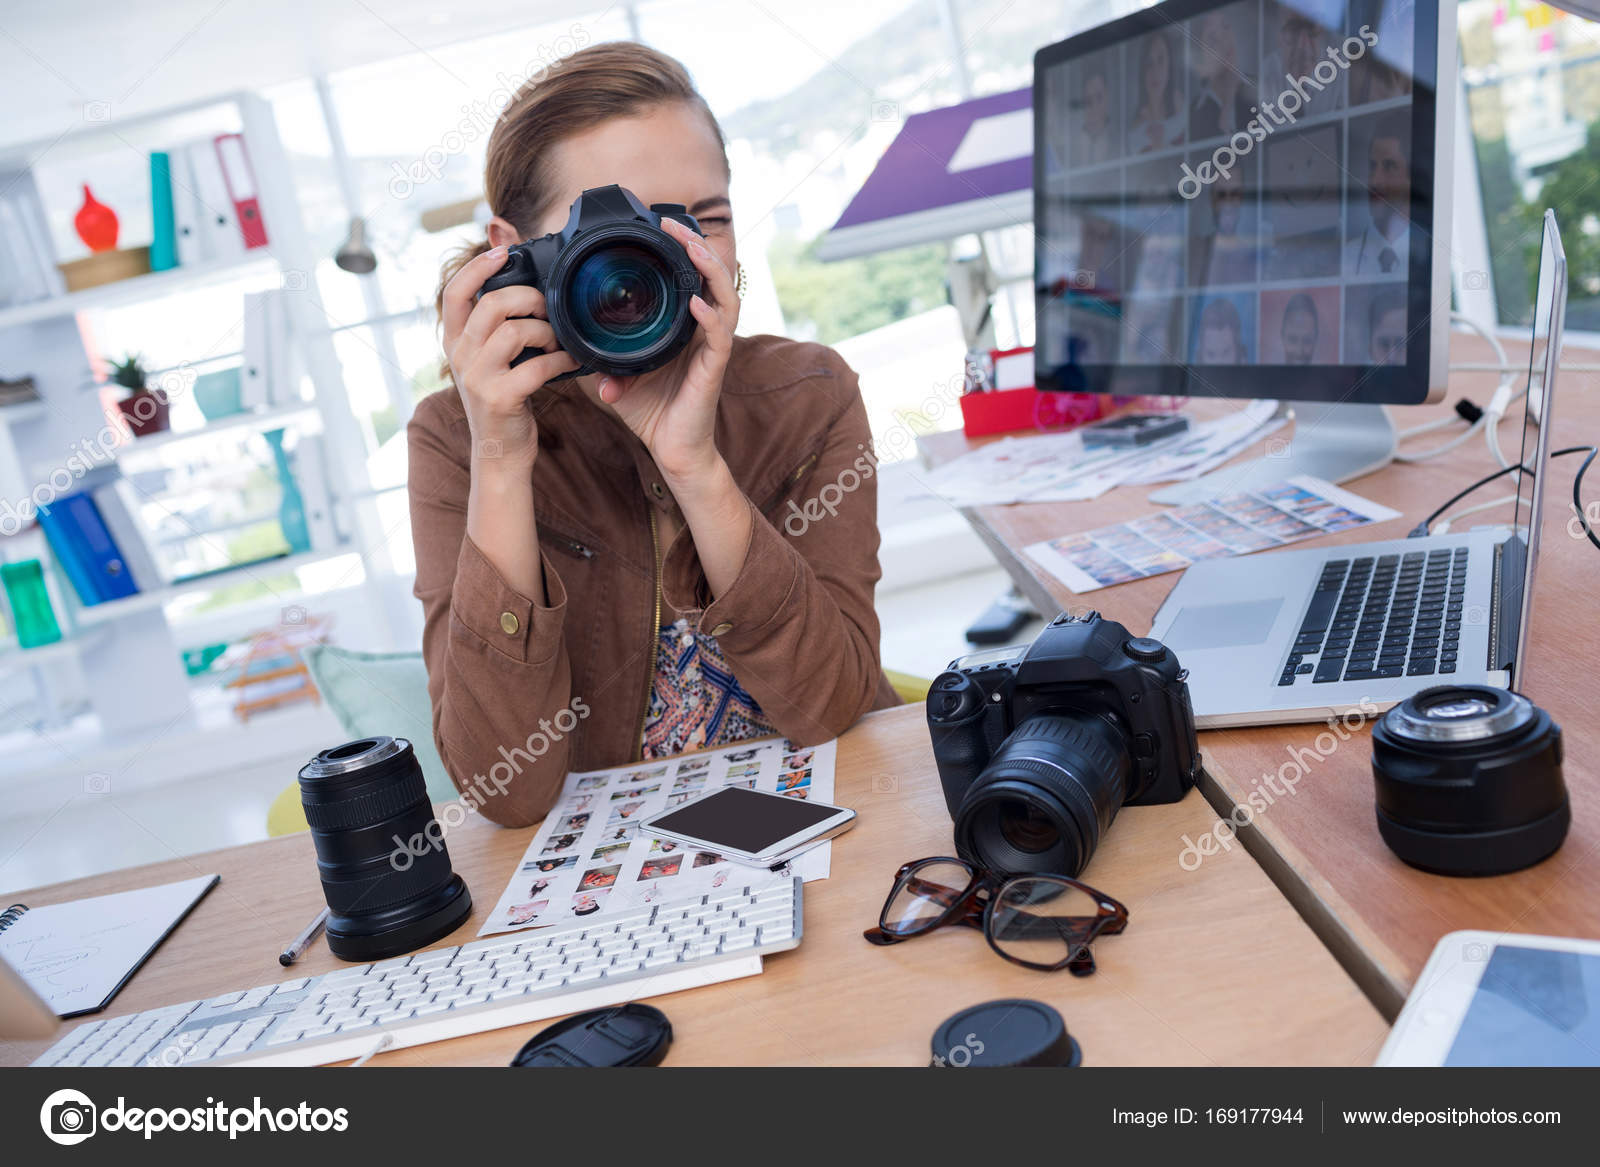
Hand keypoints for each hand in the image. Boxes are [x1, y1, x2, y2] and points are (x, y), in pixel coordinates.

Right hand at [440, 245, 580, 471]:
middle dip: (529, 299)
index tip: (502, 252)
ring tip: (559, 342)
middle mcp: (460, 357)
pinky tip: (571, 363)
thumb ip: (496, 330)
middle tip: (549, 310)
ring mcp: (477, 378)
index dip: (476, 267)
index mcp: (455, 342)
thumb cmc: (505, 400)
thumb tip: (527, 290)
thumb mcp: (490, 362)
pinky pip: (537, 366)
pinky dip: (561, 361)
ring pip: (515, 331)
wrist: (499, 455)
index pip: (453, 293)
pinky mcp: (500, 398)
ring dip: (547, 331)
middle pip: (491, 304)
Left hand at [593, 217, 738, 485]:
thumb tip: (568, 341)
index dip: (683, 249)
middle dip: (698, 245)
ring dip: (710, 270)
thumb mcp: (617, 374)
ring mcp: (711, 349)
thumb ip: (599, 355)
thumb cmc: (652, 412)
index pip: (691, 278)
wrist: (671, 450)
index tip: (661, 225)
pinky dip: (709, 317)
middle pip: (714, 277)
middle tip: (676, 223)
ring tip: (693, 248)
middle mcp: (703, 332)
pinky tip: (696, 303)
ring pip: (725, 298)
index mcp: (684, 328)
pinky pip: (719, 337)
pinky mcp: (714, 370)